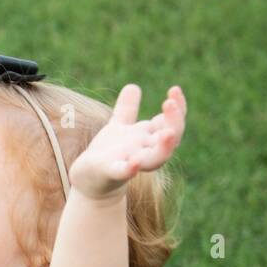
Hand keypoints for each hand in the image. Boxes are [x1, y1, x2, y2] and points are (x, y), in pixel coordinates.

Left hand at [68, 84, 185, 201]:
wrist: (88, 180)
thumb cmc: (108, 154)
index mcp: (148, 138)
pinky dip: (130, 168)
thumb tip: (133, 86)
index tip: (174, 89)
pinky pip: (124, 172)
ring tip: (168, 133)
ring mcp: (131, 163)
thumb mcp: (117, 128)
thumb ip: (126, 110)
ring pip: (155, 159)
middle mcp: (145, 151)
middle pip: (170, 139)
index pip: (171, 123)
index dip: (178, 108)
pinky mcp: (112, 173)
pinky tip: (134, 162)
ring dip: (164, 147)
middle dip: (175, 122)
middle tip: (169, 102)